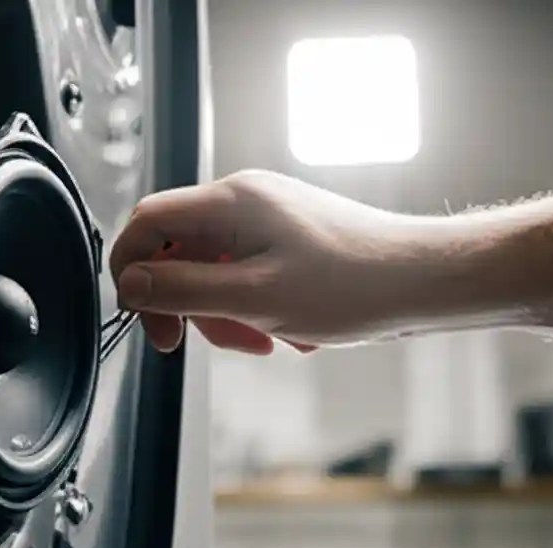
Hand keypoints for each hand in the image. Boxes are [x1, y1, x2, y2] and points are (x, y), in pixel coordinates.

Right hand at [110, 170, 456, 353]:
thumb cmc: (354, 285)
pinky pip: (244, 274)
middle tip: (203, 342)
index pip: (147, 221)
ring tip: (264, 339)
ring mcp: (267, 218)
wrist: (423, 281)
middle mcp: (245, 200)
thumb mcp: (254, 298)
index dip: (131, 268)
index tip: (141, 315)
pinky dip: (252, 307)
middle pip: (177, 252)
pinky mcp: (286, 239)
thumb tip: (130, 284)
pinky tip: (285, 329)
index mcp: (231, 202)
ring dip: (224, 314)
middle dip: (188, 303)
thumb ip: (183, 290)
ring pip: (211, 270)